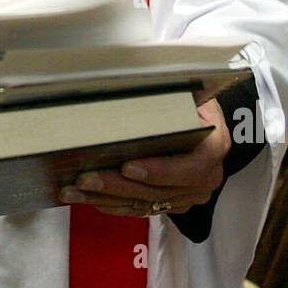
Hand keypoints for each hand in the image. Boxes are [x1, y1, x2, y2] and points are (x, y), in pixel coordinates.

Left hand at [58, 97, 229, 216]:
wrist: (206, 127)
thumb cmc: (193, 104)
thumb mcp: (190, 93)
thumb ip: (172, 94)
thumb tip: (134, 78)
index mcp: (213, 149)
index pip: (190, 168)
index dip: (159, 171)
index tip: (127, 167)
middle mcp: (204, 180)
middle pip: (159, 191)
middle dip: (118, 186)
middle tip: (85, 179)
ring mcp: (187, 196)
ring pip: (144, 204)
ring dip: (106, 199)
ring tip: (74, 191)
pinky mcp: (170, 205)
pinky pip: (139, 210)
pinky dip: (111, 204)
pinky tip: (86, 197)